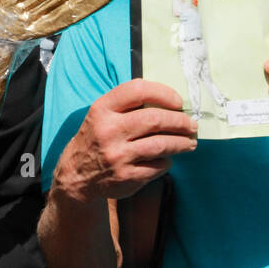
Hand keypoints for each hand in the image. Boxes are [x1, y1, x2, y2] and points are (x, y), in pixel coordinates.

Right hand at [51, 79, 196, 203]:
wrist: (77, 175)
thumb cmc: (97, 138)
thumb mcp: (102, 115)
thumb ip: (128, 105)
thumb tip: (171, 102)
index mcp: (102, 110)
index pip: (137, 90)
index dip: (163, 93)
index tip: (178, 101)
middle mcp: (108, 131)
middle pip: (155, 119)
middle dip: (180, 121)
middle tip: (191, 125)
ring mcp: (117, 156)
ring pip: (161, 144)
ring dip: (181, 142)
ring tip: (190, 142)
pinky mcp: (126, 177)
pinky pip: (157, 166)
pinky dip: (167, 161)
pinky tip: (167, 158)